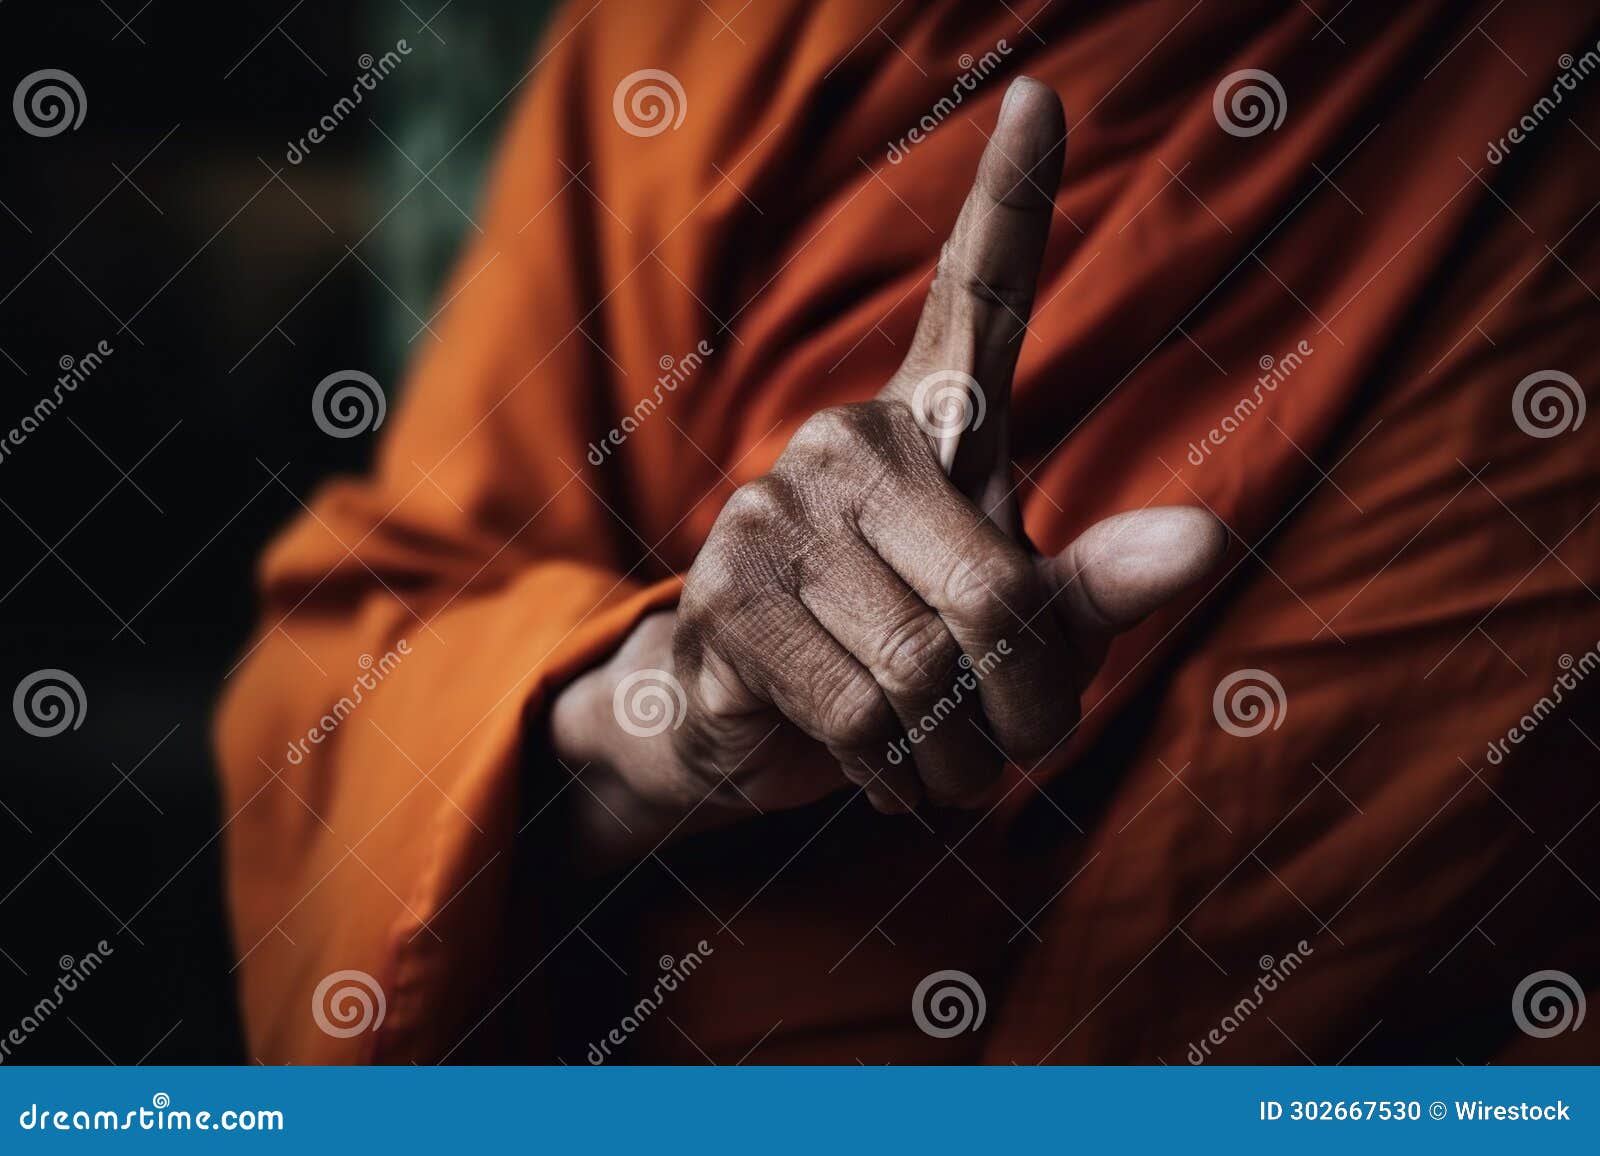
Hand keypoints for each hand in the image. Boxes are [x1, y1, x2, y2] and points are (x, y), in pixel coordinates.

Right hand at [550, 77, 1224, 860]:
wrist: (738, 723)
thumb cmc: (899, 653)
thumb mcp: (1009, 620)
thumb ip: (1093, 586)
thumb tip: (1211, 541)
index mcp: (930, 424)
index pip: (975, 297)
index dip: (1012, 200)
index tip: (1046, 94)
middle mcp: (847, 441)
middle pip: (1004, 594)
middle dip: (1030, 709)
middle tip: (1007, 741)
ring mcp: (772, 513)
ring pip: (931, 669)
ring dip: (961, 755)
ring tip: (933, 754)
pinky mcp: (725, 597)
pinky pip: (859, 714)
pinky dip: (890, 771)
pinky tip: (864, 758)